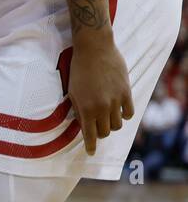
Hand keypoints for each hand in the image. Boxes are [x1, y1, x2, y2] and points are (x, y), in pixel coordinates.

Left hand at [68, 31, 133, 155]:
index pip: (90, 134)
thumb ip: (78, 109)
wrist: (94, 49)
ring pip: (117, 125)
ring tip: (107, 117)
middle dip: (100, 132)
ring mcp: (115, 101)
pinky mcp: (126, 93)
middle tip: (97, 127)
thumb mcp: (72, 91)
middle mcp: (101, 107)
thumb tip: (83, 124)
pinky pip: (129, 113)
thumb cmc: (79, 69)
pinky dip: (124, 115)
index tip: (91, 152)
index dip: (91, 146)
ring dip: (111, 124)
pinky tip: (119, 111)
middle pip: (105, 132)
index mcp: (85, 108)